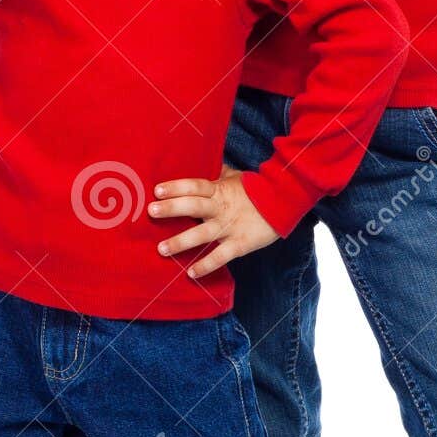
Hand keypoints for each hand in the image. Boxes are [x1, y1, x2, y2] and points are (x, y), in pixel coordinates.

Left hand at [148, 165, 278, 278]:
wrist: (285, 202)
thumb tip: (200, 162)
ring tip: (161, 249)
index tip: (157, 190)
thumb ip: (217, 174)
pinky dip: (206, 265)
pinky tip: (191, 273)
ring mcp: (230, 227)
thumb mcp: (235, 177)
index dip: (177, 187)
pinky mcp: (240, 244)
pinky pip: (221, 256)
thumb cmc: (256, 189)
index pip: (195, 186)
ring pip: (202, 235)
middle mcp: (221, 208)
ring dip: (181, 242)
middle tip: (151, 211)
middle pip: (194, 206)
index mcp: (220, 189)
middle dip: (172, 208)